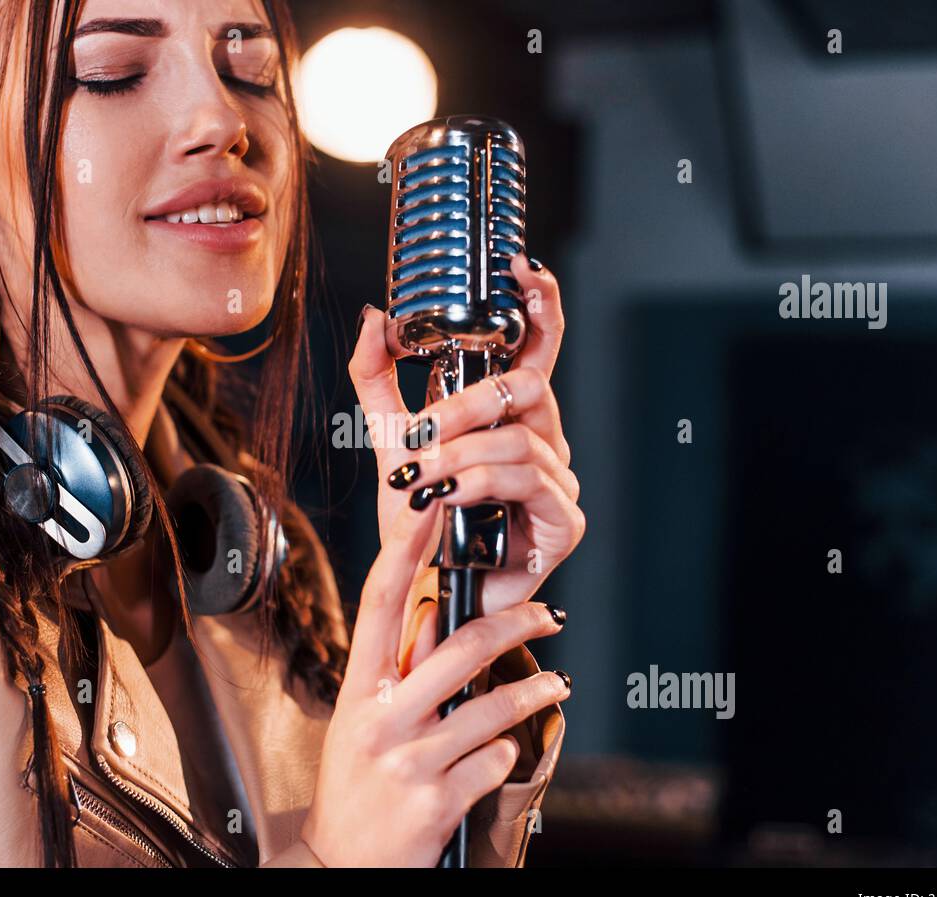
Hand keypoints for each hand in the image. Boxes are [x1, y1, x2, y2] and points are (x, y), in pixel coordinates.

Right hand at [299, 500, 570, 866]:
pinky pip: (494, 762)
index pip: (380, 604)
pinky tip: (501, 758)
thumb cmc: (355, 784)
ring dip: (535, 693)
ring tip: (557, 685)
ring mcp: (409, 762)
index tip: (430, 508)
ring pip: (491, 708)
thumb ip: (399, 668)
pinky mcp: (437, 802)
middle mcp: (379, 718)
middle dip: (515, 624)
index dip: (404, 551)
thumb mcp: (363, 719)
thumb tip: (435, 612)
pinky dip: (505, 757)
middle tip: (550, 613)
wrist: (343, 866)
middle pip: (459, 648)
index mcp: (358, 688)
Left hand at [348, 253, 585, 622]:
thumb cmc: (426, 519)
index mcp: (510, 413)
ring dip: (458, 455)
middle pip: (525, 386)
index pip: (536, 346)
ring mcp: (559, 479)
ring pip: (518, 438)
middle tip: (422, 431)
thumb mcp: (393, 440)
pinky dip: (479, 483)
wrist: (433, 589)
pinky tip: (448, 495)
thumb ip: (378, 379)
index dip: (539, 303)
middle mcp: (542, 438)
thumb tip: (373, 318)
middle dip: (465, 404)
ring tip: (419, 479)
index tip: (519, 267)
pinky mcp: (563, 521)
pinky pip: (526, 481)